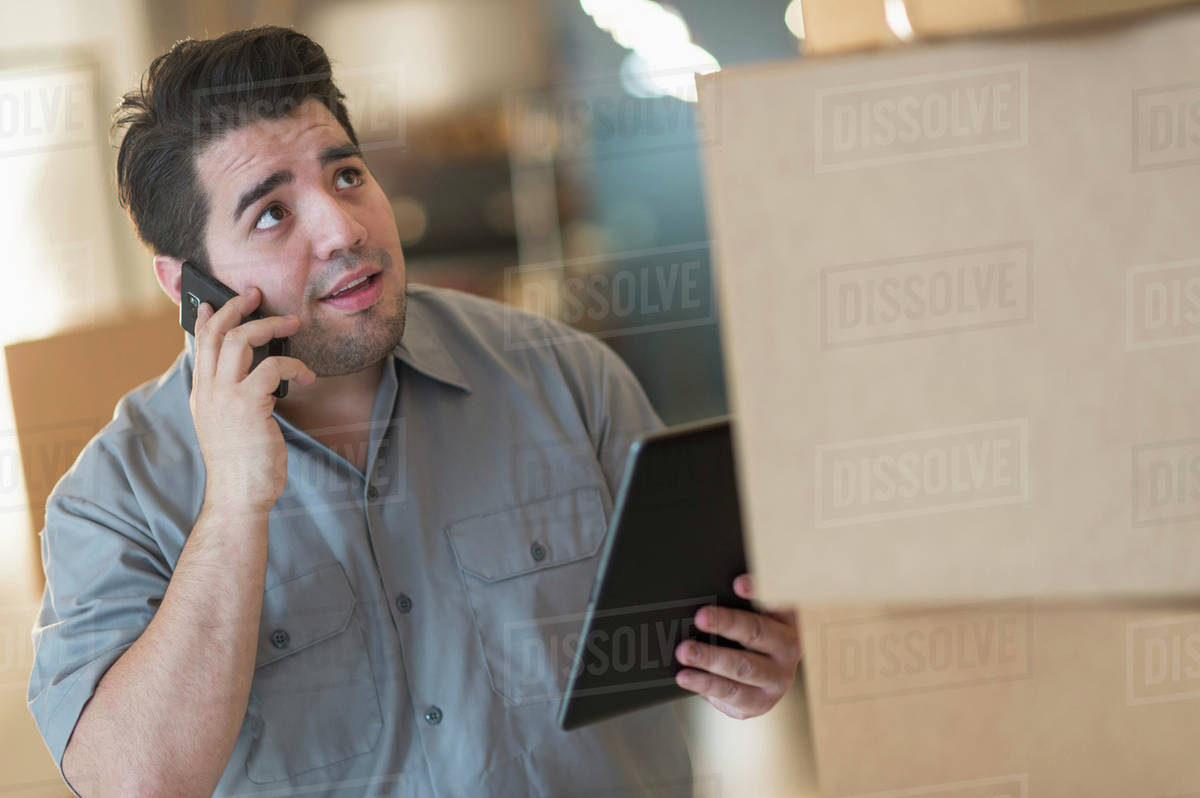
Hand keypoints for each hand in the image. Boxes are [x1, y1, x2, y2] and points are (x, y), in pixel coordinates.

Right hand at [189, 286, 315, 513]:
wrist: (239, 496)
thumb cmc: (242, 466)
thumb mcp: (231, 426)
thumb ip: (236, 398)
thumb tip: (260, 375)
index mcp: (202, 395)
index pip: (199, 346)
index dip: (206, 319)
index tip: (212, 301)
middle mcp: (208, 391)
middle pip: (217, 333)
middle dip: (236, 307)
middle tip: (257, 295)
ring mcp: (224, 397)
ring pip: (240, 340)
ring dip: (269, 325)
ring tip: (292, 323)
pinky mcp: (248, 405)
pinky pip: (272, 367)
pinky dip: (294, 365)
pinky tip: (307, 375)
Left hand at [674, 573, 801, 719]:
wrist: (758, 680)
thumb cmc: (746, 637)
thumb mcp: (749, 617)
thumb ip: (735, 603)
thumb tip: (701, 594)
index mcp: (788, 619)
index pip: (777, 601)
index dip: (758, 591)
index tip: (737, 583)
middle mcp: (789, 649)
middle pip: (757, 633)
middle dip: (727, 624)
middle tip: (700, 617)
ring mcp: (778, 679)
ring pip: (743, 668)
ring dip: (711, 659)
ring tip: (685, 652)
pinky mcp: (761, 703)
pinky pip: (731, 694)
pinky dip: (705, 684)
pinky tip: (685, 677)